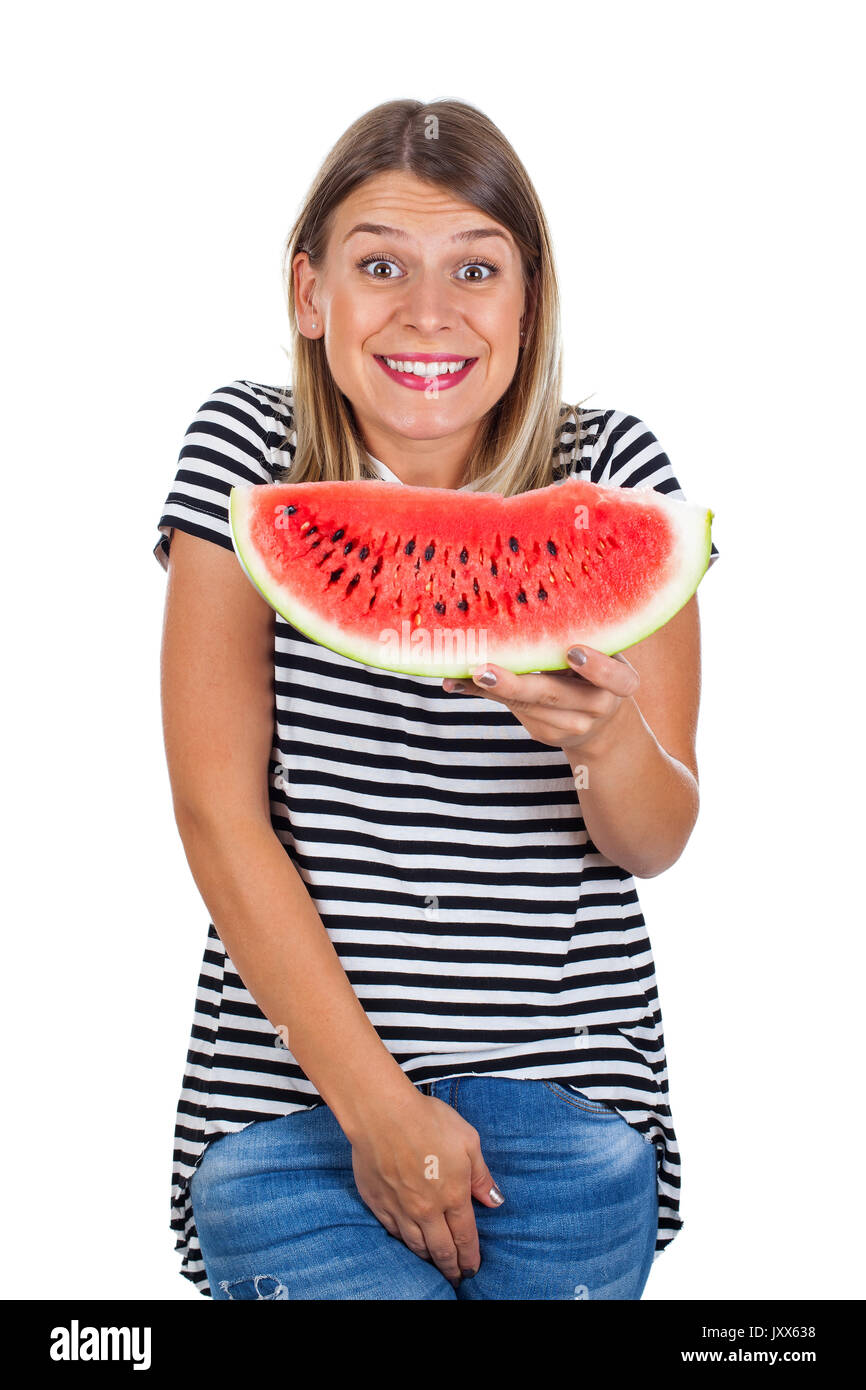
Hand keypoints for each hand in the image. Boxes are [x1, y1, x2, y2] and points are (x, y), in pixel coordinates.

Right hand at [350, 1089, 504, 1285]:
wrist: (382, 1114)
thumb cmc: (428, 1120)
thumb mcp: (468, 1141)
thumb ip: (481, 1176)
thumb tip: (495, 1200)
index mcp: (453, 1196)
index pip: (465, 1237)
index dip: (471, 1257)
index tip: (473, 1269)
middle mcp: (427, 1210)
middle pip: (442, 1250)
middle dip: (452, 1268)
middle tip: (457, 1279)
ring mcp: (400, 1209)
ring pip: (416, 1246)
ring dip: (429, 1259)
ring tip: (435, 1264)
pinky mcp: (378, 1203)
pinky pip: (393, 1232)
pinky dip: (404, 1242)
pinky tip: (408, 1242)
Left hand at [442, 645, 639, 753]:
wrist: (601, 724)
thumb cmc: (595, 672)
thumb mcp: (598, 657)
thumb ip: (571, 640)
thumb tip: (523, 610)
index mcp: (621, 682)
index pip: (617, 678)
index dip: (597, 667)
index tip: (572, 652)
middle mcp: (601, 707)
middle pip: (556, 696)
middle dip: (516, 684)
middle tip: (483, 669)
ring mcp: (574, 726)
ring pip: (529, 706)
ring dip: (492, 689)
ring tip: (464, 673)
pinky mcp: (549, 735)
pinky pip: (515, 712)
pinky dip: (487, 695)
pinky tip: (459, 683)